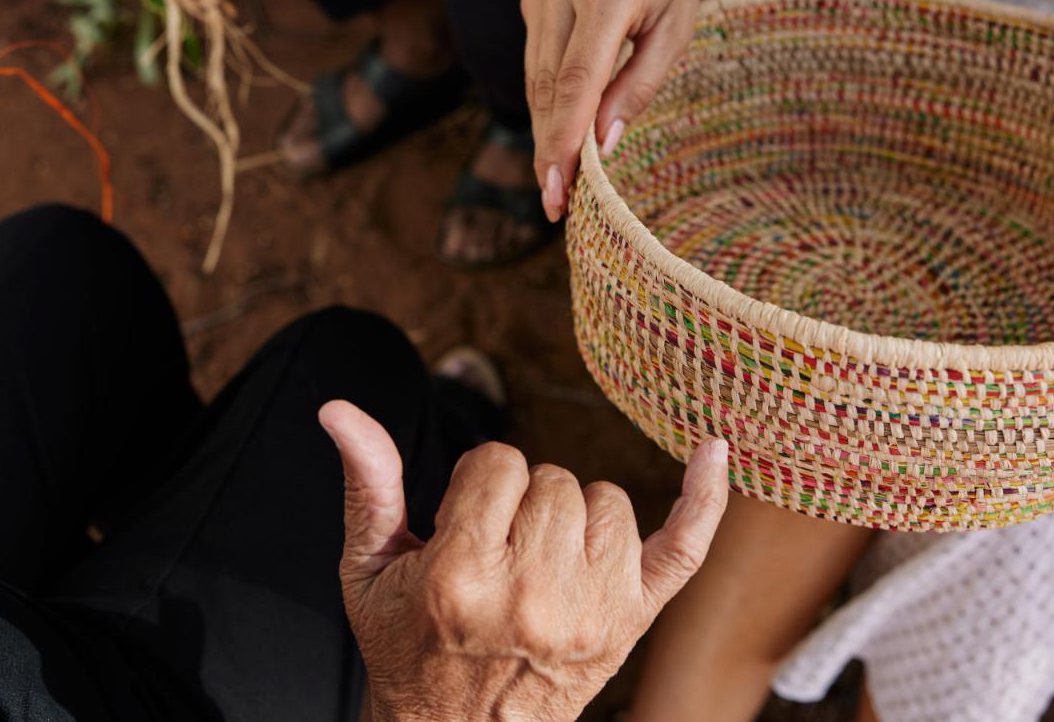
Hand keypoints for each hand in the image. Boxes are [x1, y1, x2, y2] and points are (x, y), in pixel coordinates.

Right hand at [319, 400, 728, 720]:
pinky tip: (713, 449)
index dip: (478, 483)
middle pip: (553, 478)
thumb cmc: (407, 646)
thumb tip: (339, 408)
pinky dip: (704, 497)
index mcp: (461, 577)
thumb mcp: (368, 571)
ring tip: (542, 559)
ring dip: (574, 516)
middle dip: (521, 500)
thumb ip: (367, 483)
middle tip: (498, 549)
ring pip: (605, 501)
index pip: (498, 463)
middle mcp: (535, 595)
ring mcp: (593, 613)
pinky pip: (685, 545)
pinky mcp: (632, 624)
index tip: (463, 523)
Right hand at [522, 0, 716, 222]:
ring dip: (544, 132)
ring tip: (554, 182)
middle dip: (549, 149)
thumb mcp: (676, 33)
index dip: (562, 141)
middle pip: (547, 87)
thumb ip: (637, 88)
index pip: (575, 81)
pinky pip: (536, 60)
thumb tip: (601, 146)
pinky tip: (555, 135)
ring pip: (534, 78)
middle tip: (554, 204)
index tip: (558, 190)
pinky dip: (546, 101)